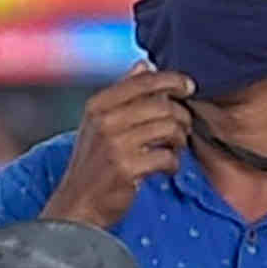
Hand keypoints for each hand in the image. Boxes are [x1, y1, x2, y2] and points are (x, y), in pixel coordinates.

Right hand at [45, 68, 193, 229]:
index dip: (172, 80)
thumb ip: (123, 92)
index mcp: (98, 104)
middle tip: (183, 129)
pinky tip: (166, 168)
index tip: (189, 86)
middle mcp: (104, 120)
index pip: (143, 81)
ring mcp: (115, 144)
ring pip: (168, 128)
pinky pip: (167, 156)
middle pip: (162, 105)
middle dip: (181, 116)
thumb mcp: (99, 121)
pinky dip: (173, 163)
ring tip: (174, 148)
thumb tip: (144, 64)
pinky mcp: (127, 168)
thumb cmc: (93, 164)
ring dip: (179, 139)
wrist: (78, 204)